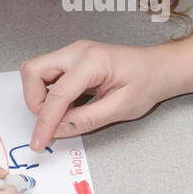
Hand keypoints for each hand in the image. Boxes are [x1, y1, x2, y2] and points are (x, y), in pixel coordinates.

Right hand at [20, 34, 192, 149]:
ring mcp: (73, 53)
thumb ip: (87, 120)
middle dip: (35, 101)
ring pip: (36, 72)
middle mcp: (77, 51)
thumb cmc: (146, 82)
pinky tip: (71, 105)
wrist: (159, 68)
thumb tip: (58, 130)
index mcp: (92, 61)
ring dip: (41, 97)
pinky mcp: (72, 59)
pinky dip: (51, 93)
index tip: (39, 142)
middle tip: (51, 121)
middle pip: (33, 72)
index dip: (45, 122)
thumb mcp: (121, 108)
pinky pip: (48, 75)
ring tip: (64, 113)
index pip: (56, 94)